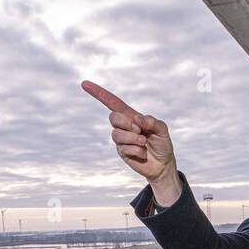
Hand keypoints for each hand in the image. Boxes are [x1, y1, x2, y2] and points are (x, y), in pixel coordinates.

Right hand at [81, 80, 180, 204]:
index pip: (112, 102)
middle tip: (140, 130)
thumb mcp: (162, 129)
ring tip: (144, 143)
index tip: (85, 84)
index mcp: (131, 116)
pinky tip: (143, 153)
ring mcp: (121, 140)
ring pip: (117, 134)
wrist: (163, 164)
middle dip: (126, 123)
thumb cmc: (162, 144)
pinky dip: (137, 150)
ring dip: (133, 138)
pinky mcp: (122, 152)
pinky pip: (124, 148)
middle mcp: (124, 127)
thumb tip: (137, 118)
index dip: (99, 93)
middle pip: (113, 117)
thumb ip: (152, 121)